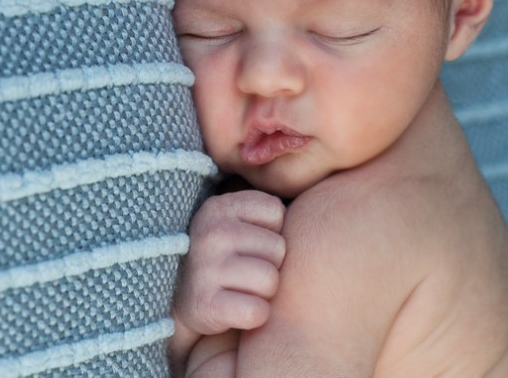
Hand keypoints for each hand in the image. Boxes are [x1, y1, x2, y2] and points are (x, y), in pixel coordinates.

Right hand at [175, 189, 286, 335]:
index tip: (248, 242)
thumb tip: (325, 191)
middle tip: (243, 270)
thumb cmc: (225, 256)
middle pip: (278, 249)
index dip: (270, 232)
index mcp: (219, 206)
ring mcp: (205, 268)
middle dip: (269, 264)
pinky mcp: (205, 304)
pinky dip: (252, 316)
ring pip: (271, 282)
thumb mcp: (237, 221)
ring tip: (239, 288)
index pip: (277, 213)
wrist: (183, 298)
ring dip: (262, 292)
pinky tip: (234, 309)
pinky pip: (257, 312)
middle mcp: (210, 232)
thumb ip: (264, 209)